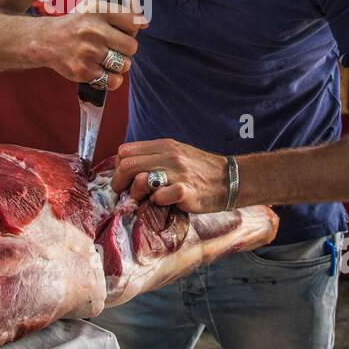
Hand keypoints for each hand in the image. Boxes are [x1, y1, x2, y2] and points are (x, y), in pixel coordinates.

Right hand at [33, 0, 142, 90]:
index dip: (132, 28)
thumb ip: (123, 7)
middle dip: (126, 48)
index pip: (133, 21)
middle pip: (132, 46)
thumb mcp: (95, 6)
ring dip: (119, 64)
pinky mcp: (83, 71)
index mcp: (97, 10)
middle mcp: (92, 30)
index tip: (122, 30)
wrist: (46, 41)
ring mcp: (87, 52)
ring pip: (124, 65)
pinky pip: (112, 80)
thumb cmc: (78, 24)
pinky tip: (103, 71)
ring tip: (106, 58)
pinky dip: (112, 79)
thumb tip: (145, 21)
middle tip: (113, 46)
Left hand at [111, 139, 228, 213]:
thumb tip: (126, 166)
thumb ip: (153, 156)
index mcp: (164, 146)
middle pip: (127, 166)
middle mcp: (169, 157)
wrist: (230, 179)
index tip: (125, 178)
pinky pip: (160, 196)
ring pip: (139, 180)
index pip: (125, 151)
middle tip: (125, 193)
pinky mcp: (186, 191)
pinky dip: (156, 202)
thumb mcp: (176, 153)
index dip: (118, 167)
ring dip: (136, 193)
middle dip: (119, 183)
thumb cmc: (200, 169)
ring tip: (144, 198)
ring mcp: (178, 174)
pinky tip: (163, 203)